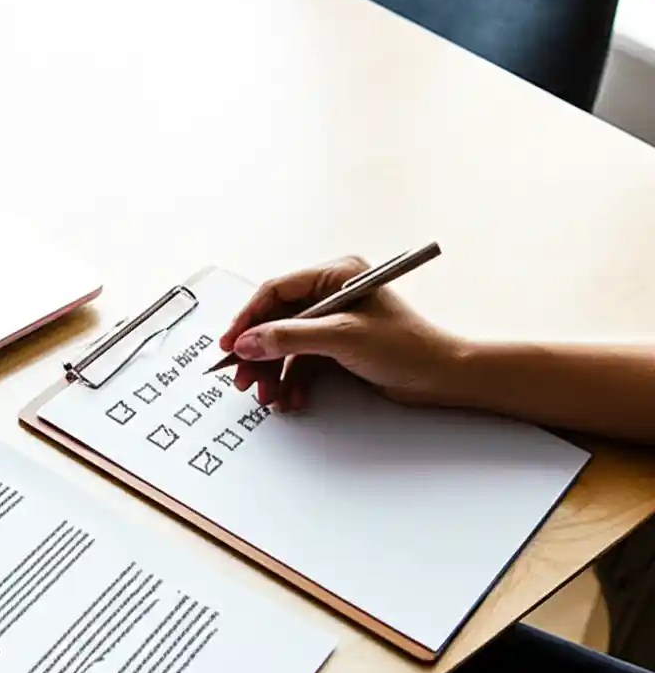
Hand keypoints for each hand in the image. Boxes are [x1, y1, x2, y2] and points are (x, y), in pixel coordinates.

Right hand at [219, 255, 467, 410]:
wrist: (442, 377)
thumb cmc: (408, 346)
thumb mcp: (342, 338)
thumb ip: (290, 337)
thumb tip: (249, 341)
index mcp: (334, 275)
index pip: (275, 291)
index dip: (248, 318)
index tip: (231, 343)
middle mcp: (331, 294)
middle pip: (276, 321)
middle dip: (258, 352)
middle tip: (242, 377)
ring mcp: (333, 321)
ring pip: (285, 345)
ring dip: (272, 372)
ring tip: (267, 395)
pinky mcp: (337, 345)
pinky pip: (301, 361)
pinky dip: (292, 381)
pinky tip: (291, 398)